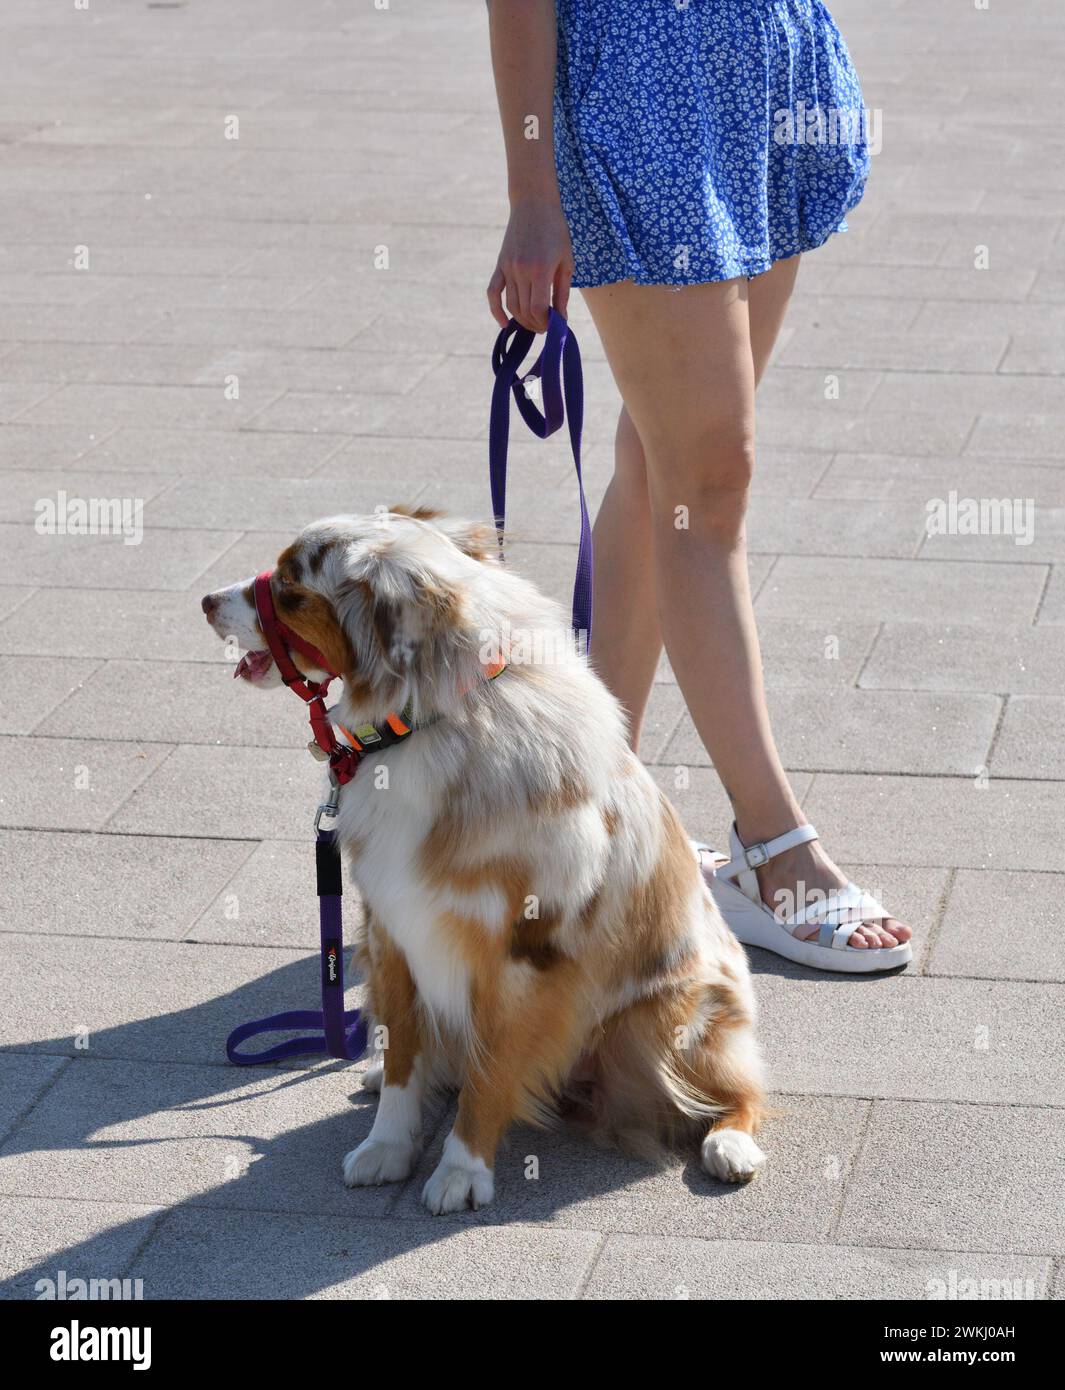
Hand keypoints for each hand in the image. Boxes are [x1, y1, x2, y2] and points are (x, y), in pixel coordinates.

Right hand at [487, 199, 573, 332]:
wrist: (533, 203)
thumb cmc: (556, 230)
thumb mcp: (566, 260)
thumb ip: (562, 292)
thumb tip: (561, 319)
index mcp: (541, 269)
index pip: (538, 309)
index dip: (546, 323)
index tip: (555, 325)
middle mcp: (521, 270)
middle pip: (524, 311)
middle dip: (536, 324)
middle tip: (546, 327)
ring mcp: (508, 268)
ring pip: (510, 306)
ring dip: (521, 320)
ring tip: (534, 324)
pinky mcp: (500, 265)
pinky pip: (493, 293)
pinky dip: (496, 311)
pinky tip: (504, 323)